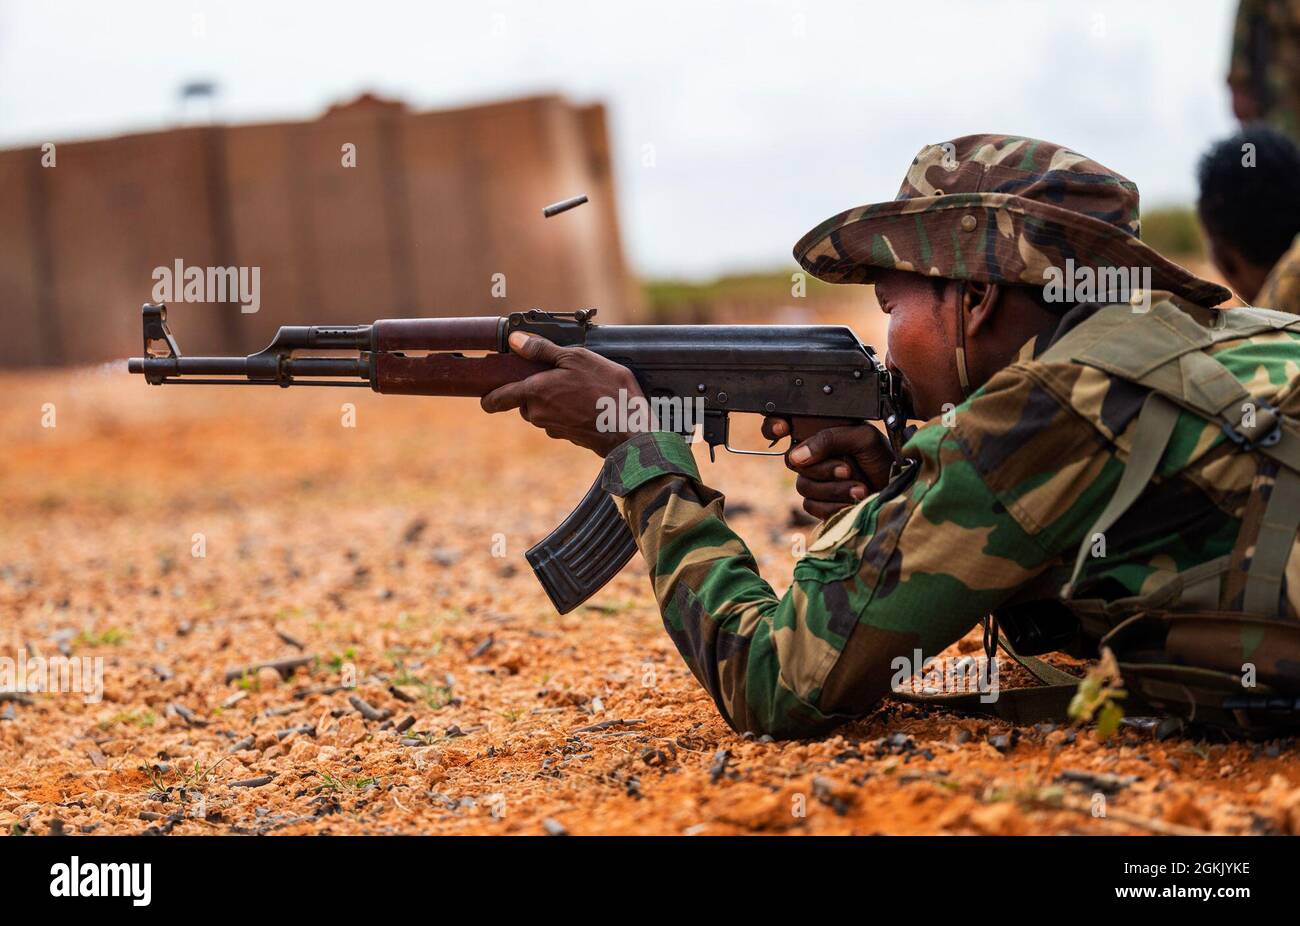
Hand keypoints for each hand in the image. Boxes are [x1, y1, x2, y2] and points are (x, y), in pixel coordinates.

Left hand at [481, 331, 646, 456]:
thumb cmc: (604, 390)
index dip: (489, 397)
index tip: (487, 394)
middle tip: (558, 376)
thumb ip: (543, 350)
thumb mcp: (575, 358)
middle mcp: (538, 414)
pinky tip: (589, 402)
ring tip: (580, 387)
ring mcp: (553, 428)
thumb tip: (516, 340)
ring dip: (555, 400)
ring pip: (544, 411)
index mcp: (533, 393)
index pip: (497, 400)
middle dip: (536, 391)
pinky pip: (561, 420)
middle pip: (524, 402)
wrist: (630, 428)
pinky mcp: (569, 437)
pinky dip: (569, 411)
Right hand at [761, 417, 894, 519]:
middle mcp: (814, 457)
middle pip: (792, 462)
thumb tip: (796, 456)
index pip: (783, 426)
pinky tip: (852, 502)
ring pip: (803, 485)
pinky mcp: (819, 504)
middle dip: (823, 468)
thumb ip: (830, 439)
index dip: (773, 426)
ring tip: (860, 489)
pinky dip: (833, 505)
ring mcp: (815, 481)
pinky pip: (810, 505)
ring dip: (833, 489)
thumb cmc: (884, 460)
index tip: (783, 428)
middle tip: (849, 469)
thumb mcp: (863, 438)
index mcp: (820, 435)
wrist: (897, 491)